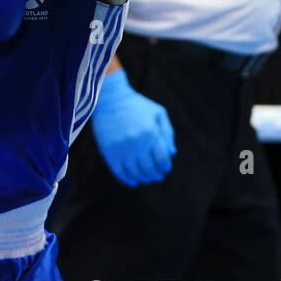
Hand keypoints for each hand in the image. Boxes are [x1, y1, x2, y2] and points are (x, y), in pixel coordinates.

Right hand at [91, 69, 176, 186]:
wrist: (110, 99)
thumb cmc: (138, 105)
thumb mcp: (158, 113)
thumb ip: (167, 133)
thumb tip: (172, 154)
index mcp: (150, 133)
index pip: (161, 159)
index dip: (165, 166)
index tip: (165, 168)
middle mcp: (136, 143)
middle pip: (149, 168)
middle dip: (156, 175)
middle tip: (158, 176)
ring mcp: (121, 149)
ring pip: (135, 172)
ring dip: (143, 178)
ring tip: (147, 178)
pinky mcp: (109, 152)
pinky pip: (119, 172)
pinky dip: (127, 180)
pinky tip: (134, 182)